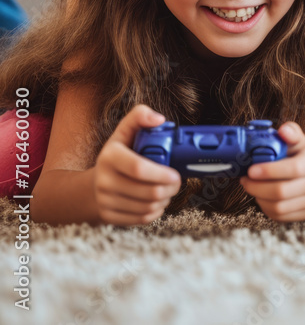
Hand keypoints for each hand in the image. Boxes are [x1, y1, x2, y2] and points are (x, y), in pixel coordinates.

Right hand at [94, 104, 181, 225]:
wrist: (96, 181)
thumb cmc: (119, 154)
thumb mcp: (126, 131)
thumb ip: (140, 116)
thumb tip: (159, 119)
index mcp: (109, 156)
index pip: (139, 168)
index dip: (162, 173)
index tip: (176, 174)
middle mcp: (103, 180)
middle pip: (148, 192)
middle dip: (170, 189)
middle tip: (176, 182)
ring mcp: (105, 200)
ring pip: (147, 207)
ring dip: (164, 200)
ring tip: (167, 191)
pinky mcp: (109, 216)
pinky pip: (141, 219)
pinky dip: (155, 212)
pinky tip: (156, 202)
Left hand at [241, 122, 304, 221]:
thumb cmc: (297, 156)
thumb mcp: (296, 141)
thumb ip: (290, 132)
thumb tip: (284, 130)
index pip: (294, 169)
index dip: (270, 171)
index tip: (251, 170)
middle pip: (282, 191)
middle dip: (258, 187)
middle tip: (245, 180)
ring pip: (279, 206)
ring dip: (259, 197)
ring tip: (251, 187)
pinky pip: (279, 216)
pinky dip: (265, 207)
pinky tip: (261, 196)